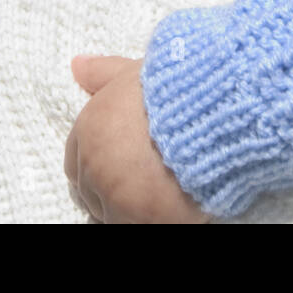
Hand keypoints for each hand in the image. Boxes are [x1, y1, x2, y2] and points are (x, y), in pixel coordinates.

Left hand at [63, 55, 210, 223]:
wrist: (216, 113)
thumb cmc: (177, 87)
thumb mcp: (135, 72)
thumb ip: (102, 72)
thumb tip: (76, 65)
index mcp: (88, 132)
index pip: (76, 164)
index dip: (100, 166)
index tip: (122, 165)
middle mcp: (95, 168)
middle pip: (90, 194)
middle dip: (111, 190)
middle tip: (143, 183)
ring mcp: (117, 198)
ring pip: (113, 216)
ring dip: (130, 210)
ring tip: (158, 194)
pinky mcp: (146, 220)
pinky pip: (138, 227)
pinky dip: (152, 220)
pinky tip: (169, 208)